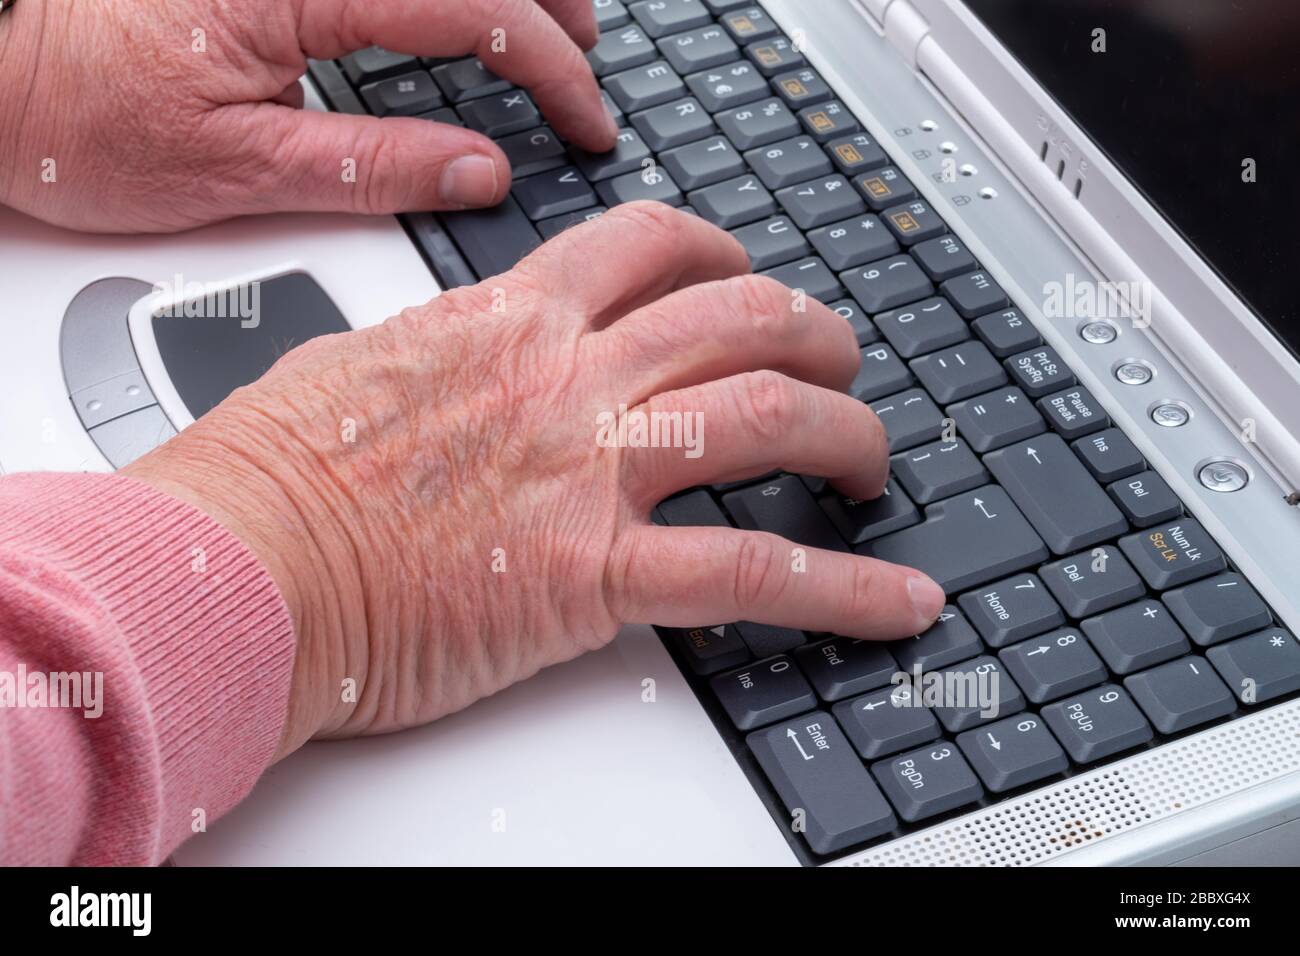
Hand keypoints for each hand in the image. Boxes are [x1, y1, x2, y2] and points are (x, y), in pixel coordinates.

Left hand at [0, 0, 615, 231]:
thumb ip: (373, 166)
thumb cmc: (80, 124)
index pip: (469, 9)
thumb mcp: (236, 169)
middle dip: (548, 5)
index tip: (582, 121)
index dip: (546, 67)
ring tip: (548, 32)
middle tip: (584, 72)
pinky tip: (458, 15)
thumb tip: (480, 171)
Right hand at [121, 203, 945, 756]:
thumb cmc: (269, 479)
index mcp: (507, 324)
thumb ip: (435, 358)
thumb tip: (456, 367)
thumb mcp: (355, 370)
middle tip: (837, 365)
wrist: (236, 568)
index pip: (648, 245)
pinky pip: (750, 572)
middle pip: (741, 316)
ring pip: (770, 414)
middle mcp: (564, 378)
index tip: (744, 277)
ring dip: (848, 435)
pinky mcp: (591, 574)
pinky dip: (842, 589)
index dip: (721, 253)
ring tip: (873, 465)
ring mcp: (588, 470)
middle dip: (815, 333)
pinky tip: (895, 604)